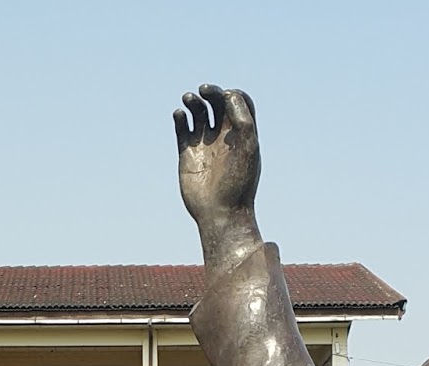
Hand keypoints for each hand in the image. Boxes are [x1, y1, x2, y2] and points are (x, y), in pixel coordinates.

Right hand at [176, 84, 260, 234]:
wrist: (220, 213)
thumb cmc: (239, 183)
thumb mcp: (248, 148)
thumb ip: (243, 119)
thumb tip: (228, 95)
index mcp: (241, 133)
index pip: (238, 101)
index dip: (231, 93)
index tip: (227, 100)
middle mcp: (223, 136)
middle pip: (216, 102)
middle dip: (211, 92)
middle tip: (204, 90)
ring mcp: (204, 144)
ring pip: (198, 112)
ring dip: (192, 101)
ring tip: (188, 99)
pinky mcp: (187, 153)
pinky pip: (182, 128)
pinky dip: (179, 117)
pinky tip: (180, 115)